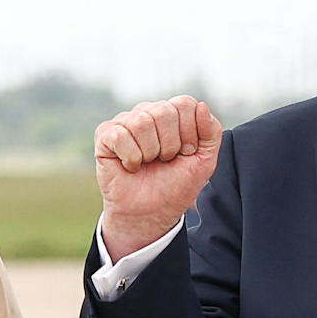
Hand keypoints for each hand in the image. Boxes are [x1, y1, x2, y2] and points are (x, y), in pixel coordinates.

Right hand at [92, 98, 222, 260]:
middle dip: (170, 145)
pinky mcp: (105, 135)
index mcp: (172, 113)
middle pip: (164, 111)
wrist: (151, 214)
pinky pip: (120, 136)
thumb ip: (211, 132)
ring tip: (147, 163)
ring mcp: (125, 122)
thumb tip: (201, 106)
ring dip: (150, 153)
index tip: (185, 153)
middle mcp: (148, 112)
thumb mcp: (204, 161)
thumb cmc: (175, 186)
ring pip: (142, 122)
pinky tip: (131, 166)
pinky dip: (130, 158)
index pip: (184, 104)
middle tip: (165, 161)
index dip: (189, 134)